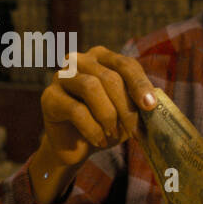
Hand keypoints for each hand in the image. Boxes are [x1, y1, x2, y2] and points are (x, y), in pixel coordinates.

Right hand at [39, 46, 156, 165]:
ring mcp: (61, 76)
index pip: (125, 65)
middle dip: (125, 108)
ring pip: (91, 87)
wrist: (74, 146)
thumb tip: (154, 101)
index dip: (140, 85)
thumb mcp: (125, 112)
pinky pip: (75, 109)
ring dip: (108, 115)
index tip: (150, 106)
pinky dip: (92, 128)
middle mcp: (80, 60)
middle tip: (134, 132)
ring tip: (113, 135)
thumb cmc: (103, 124)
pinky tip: (99, 141)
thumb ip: (137, 102)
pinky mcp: (49, 97)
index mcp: (102, 57)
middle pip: (110, 77)